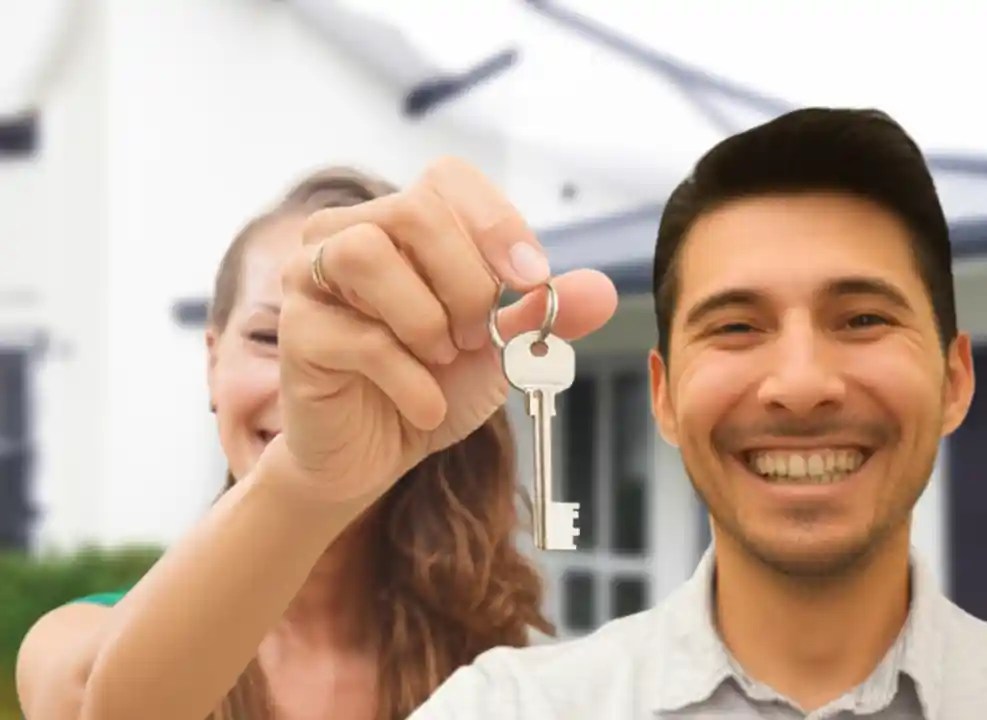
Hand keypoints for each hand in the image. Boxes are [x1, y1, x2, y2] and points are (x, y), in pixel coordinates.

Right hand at [265, 157, 617, 505]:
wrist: (375, 456)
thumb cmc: (431, 384)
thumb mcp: (503, 348)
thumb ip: (545, 314)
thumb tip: (601, 292)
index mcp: (401, 222)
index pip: (448, 178)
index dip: (496, 224)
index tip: (529, 282)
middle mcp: (347, 233)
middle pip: (413, 209)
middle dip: (466, 281)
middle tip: (477, 336)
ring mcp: (311, 279)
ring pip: (368, 253)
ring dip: (427, 318)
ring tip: (441, 358)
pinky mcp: (297, 335)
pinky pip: (360, 338)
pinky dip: (411, 380)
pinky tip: (425, 404)